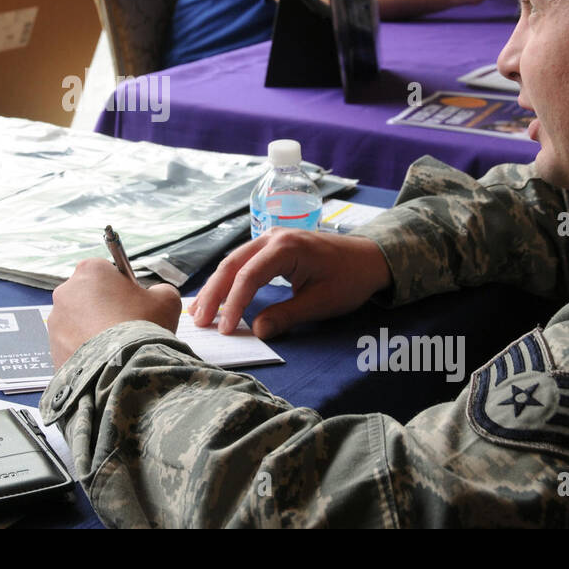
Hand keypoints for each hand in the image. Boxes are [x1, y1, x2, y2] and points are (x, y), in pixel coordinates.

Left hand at [48, 259, 181, 366]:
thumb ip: (161, 290)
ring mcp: (56, 320)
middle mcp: (66, 291)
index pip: (105, 272)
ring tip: (114, 348)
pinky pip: (72, 345)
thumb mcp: (167, 301)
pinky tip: (103, 362)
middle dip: (104, 309)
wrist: (122, 370)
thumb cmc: (143, 328)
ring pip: (78, 322)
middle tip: (125, 328)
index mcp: (91, 270)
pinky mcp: (52, 347)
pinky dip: (85, 352)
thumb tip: (157, 294)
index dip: (121, 288)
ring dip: (93, 331)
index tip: (132, 304)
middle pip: (89, 296)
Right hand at [188, 229, 391, 339]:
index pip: (248, 276)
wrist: (369, 258)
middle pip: (232, 265)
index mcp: (286, 248)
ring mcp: (270, 238)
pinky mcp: (271, 245)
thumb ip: (287, 316)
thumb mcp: (321, 303)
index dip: (233, 304)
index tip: (224, 330)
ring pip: (233, 261)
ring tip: (199, 310)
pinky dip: (228, 279)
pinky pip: (243, 261)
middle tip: (198, 321)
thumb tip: (257, 331)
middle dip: (213, 294)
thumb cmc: (349, 280)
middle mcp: (273, 237)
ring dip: (216, 286)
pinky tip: (217, 295)